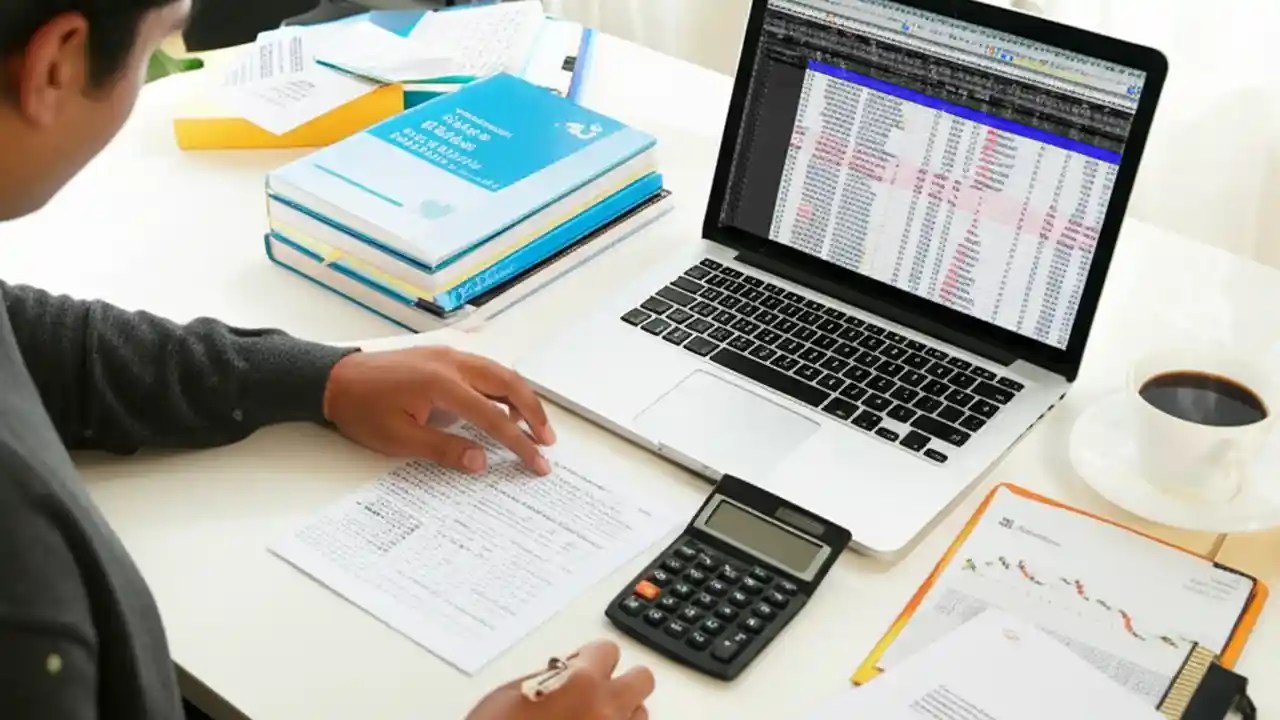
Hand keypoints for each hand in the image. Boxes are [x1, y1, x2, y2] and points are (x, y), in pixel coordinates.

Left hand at [323, 347, 555, 474]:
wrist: (333, 380)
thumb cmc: (361, 409)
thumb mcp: (399, 438)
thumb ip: (444, 449)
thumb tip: (480, 462)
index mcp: (442, 384)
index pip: (494, 417)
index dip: (519, 443)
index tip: (537, 461)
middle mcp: (452, 363)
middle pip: (508, 384)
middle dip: (533, 412)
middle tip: (547, 440)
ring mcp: (448, 356)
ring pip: (499, 372)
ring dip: (520, 397)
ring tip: (531, 425)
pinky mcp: (442, 357)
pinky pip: (483, 368)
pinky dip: (501, 387)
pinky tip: (502, 405)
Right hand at [467, 640, 654, 719]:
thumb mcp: (511, 694)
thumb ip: (548, 675)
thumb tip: (566, 671)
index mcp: (581, 683)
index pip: (608, 650)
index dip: (593, 657)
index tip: (582, 665)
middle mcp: (607, 709)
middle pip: (642, 679)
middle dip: (622, 680)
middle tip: (597, 690)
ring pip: (640, 715)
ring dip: (622, 712)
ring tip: (591, 719)